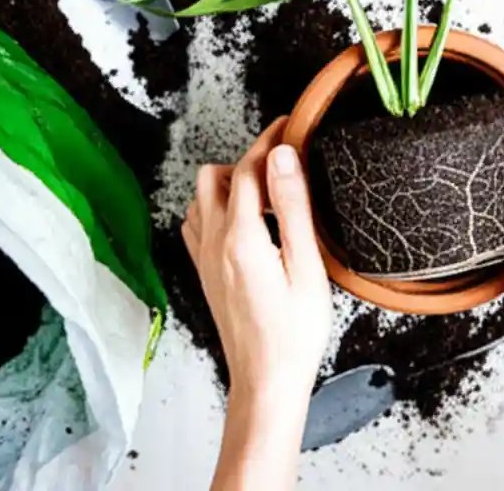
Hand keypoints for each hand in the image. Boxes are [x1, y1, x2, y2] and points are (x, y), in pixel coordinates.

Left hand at [183, 118, 331, 397]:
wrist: (266, 380)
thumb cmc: (294, 333)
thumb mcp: (306, 267)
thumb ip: (291, 208)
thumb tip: (282, 158)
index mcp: (241, 238)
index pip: (247, 169)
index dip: (268, 140)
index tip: (289, 124)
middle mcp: (214, 244)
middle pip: (215, 176)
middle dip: (247, 160)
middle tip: (283, 162)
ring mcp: (204, 259)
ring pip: (200, 198)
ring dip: (228, 184)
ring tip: (267, 193)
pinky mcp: (205, 274)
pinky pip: (197, 224)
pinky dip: (215, 208)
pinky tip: (244, 221)